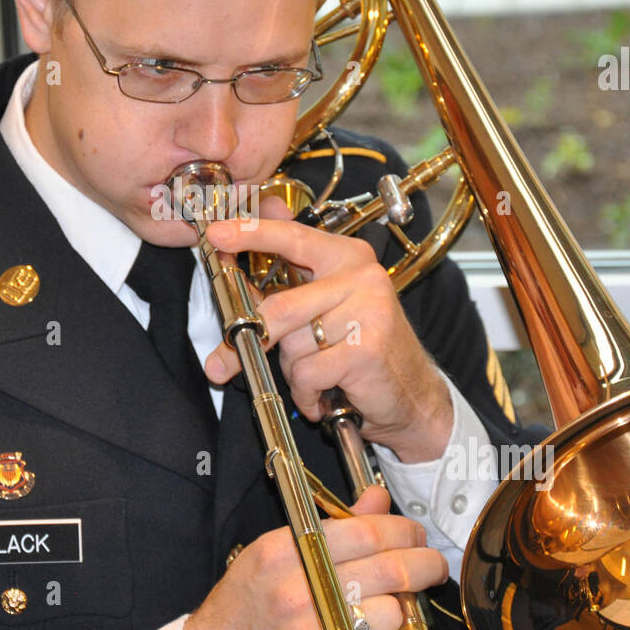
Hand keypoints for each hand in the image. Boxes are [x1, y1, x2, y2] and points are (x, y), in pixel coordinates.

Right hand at [182, 486, 446, 629]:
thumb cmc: (248, 597)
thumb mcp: (279, 548)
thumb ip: (334, 523)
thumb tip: (377, 498)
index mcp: (287, 549)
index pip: (366, 530)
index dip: (404, 529)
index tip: (416, 533)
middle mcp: (300, 588)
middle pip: (389, 569)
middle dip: (425, 564)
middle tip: (433, 564)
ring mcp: (313, 628)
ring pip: (392, 612)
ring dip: (406, 605)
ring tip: (402, 600)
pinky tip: (382, 626)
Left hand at [202, 206, 452, 462]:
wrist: (413, 395)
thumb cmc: (361, 348)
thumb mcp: (323, 308)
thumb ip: (283, 284)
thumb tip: (233, 257)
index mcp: (347, 257)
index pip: (292, 237)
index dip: (251, 234)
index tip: (215, 234)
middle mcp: (362, 276)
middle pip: (281, 306)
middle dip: (254, 339)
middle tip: (223, 364)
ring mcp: (368, 311)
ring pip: (292, 344)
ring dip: (293, 370)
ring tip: (318, 374)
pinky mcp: (366, 348)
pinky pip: (306, 373)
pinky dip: (306, 392)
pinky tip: (326, 394)